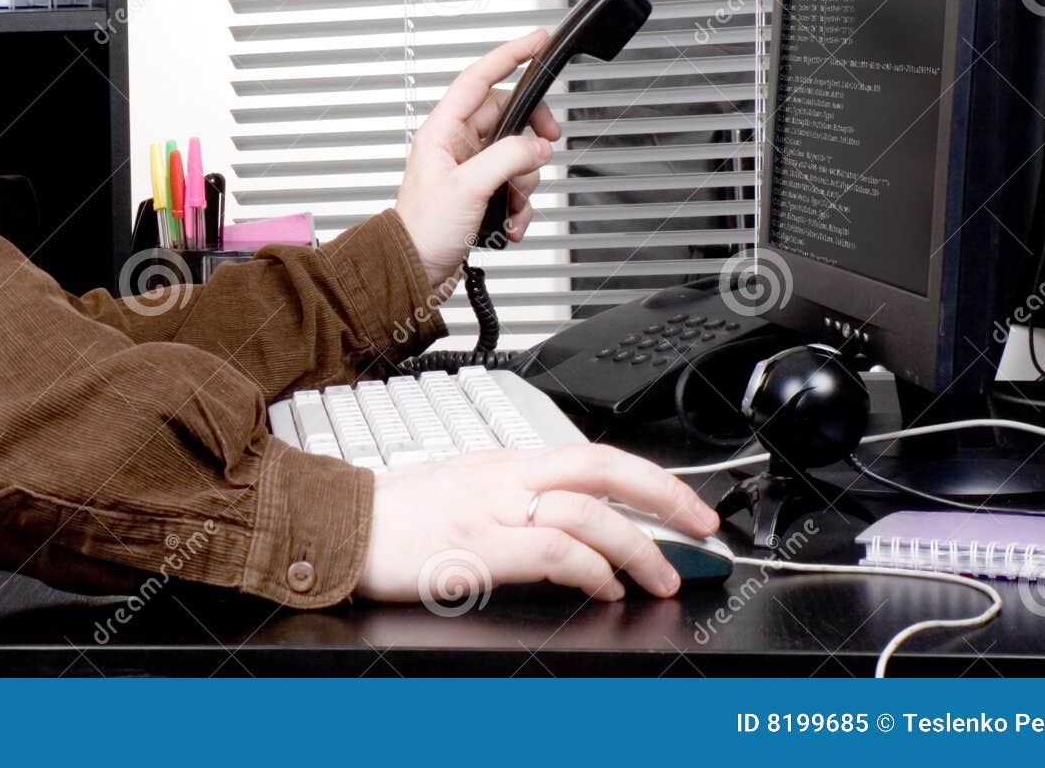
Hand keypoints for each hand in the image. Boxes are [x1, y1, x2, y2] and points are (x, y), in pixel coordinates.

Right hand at [355, 445, 719, 603]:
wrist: (343, 526)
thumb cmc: (398, 516)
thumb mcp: (467, 492)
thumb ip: (518, 501)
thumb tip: (571, 528)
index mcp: (509, 462)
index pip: (595, 456)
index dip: (651, 477)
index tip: (687, 504)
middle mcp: (508, 476)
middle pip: (604, 468)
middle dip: (664, 496)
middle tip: (701, 530)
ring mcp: (494, 509)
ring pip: (588, 512)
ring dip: (636, 547)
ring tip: (659, 577)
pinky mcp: (480, 546)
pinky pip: (553, 550)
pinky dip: (591, 568)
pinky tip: (604, 587)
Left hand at [394, 31, 562, 285]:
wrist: (414, 271)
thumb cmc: (422, 230)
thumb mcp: (467, 187)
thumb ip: (506, 158)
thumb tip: (536, 146)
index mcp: (443, 131)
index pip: (479, 79)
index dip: (509, 55)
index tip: (537, 41)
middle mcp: (457, 145)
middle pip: (508, 118)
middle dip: (530, 138)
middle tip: (547, 145)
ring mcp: (470, 169)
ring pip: (517, 155)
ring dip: (525, 181)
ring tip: (512, 203)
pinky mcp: (481, 193)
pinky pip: (514, 185)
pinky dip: (519, 205)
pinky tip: (509, 223)